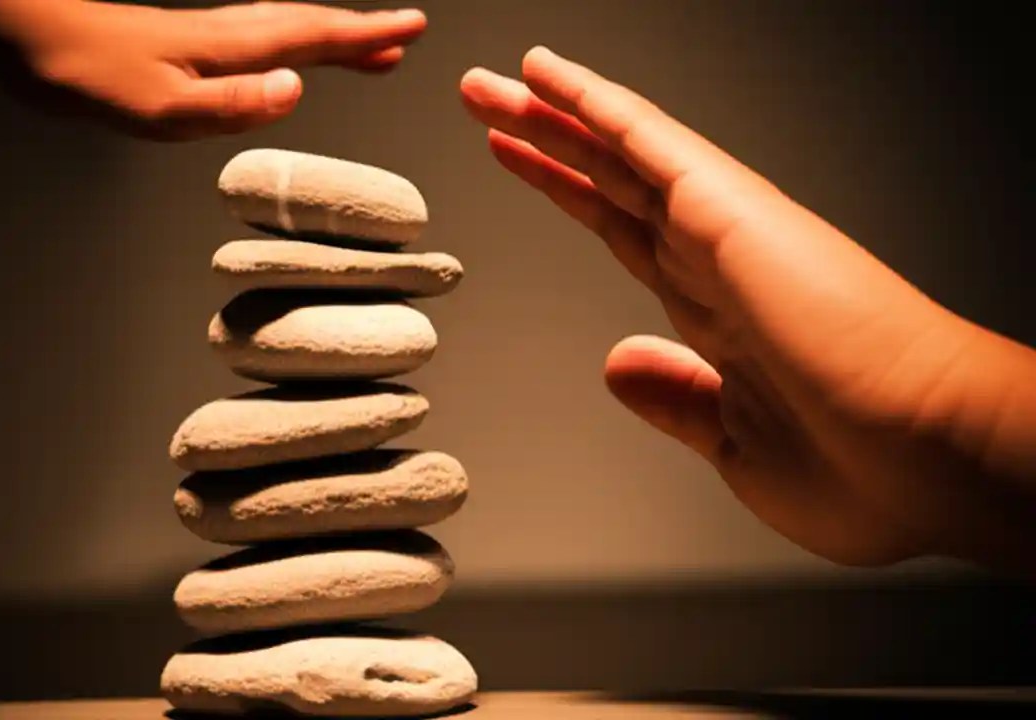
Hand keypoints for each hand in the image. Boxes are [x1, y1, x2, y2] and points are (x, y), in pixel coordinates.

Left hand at [0, 0, 426, 139]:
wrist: (26, 38)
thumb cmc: (88, 74)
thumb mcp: (162, 107)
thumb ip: (230, 103)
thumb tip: (295, 91)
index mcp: (228, 49)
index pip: (311, 39)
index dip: (364, 36)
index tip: (410, 30)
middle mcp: (222, 35)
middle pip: (305, 27)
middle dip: (357, 33)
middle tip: (401, 38)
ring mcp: (202, 38)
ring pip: (281, 29)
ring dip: (327, 37)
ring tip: (362, 48)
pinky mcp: (180, 46)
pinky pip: (255, 38)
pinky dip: (286, 42)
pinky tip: (279, 57)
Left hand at [461, 48, 1035, 574]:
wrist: (932, 464)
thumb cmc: (866, 472)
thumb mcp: (735, 446)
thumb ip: (676, 399)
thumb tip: (621, 368)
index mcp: (719, 314)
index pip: (626, 234)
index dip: (572, 196)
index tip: (526, 168)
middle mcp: (717, 260)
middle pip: (612, 183)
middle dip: (547, 142)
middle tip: (489, 103)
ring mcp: (724, 231)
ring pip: (622, 151)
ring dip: (555, 112)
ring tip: (497, 79)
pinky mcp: (730, 213)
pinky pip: (648, 143)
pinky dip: (596, 106)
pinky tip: (550, 75)